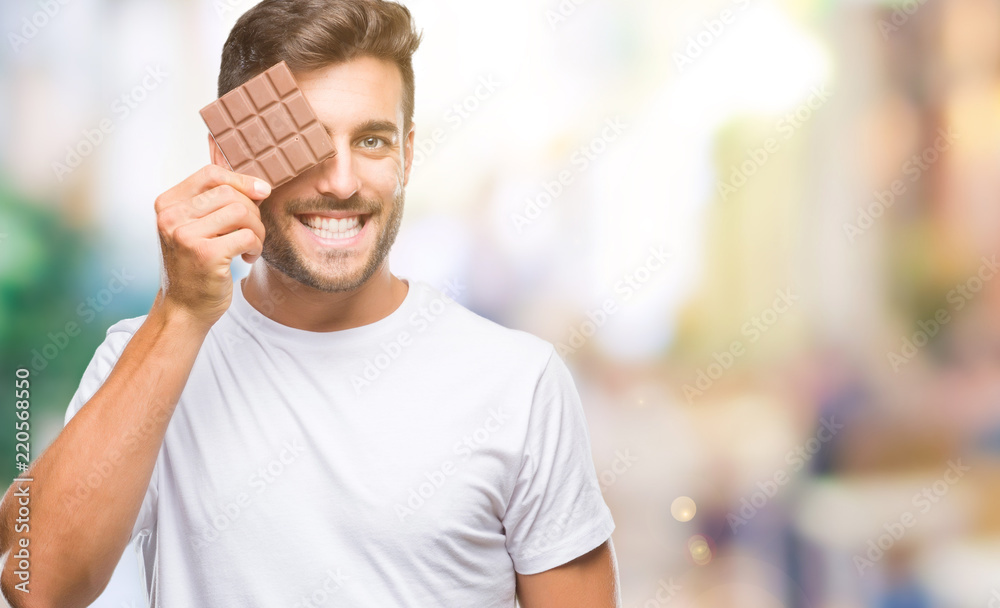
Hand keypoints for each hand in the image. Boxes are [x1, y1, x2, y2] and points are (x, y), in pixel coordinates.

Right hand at [154, 164, 270, 327]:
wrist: (184, 308)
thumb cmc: (195, 265)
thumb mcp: (194, 227)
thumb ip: (214, 203)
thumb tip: (260, 186)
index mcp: (166, 204)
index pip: (210, 175)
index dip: (241, 180)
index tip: (263, 191)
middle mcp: (170, 217)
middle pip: (230, 193)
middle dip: (252, 211)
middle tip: (252, 232)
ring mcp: (185, 235)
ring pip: (242, 212)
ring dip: (257, 229)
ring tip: (251, 245)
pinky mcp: (205, 254)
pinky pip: (248, 236)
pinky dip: (256, 247)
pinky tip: (246, 258)